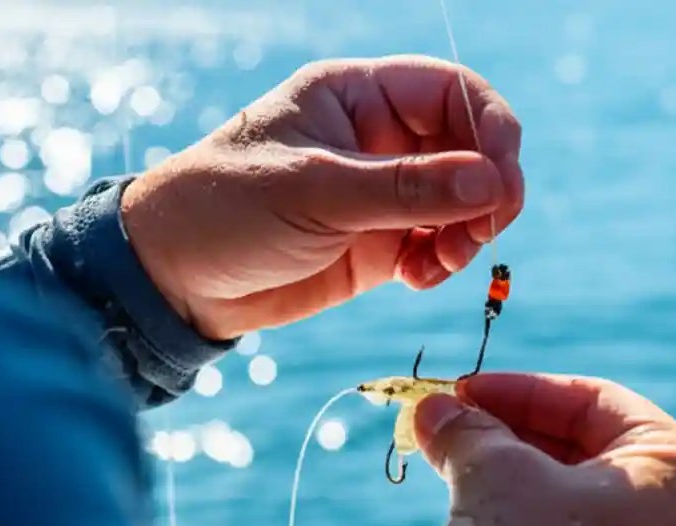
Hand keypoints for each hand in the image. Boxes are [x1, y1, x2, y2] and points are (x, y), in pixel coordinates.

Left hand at [120, 55, 523, 339]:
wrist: (173, 281)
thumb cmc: (225, 209)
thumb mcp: (316, 191)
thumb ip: (407, 189)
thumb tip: (493, 182)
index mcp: (358, 97)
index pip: (452, 93)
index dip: (490, 128)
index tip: (502, 178)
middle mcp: (379, 140)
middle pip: (470, 149)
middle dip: (486, 190)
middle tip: (482, 231)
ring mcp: (382, 194)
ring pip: (462, 203)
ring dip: (467, 234)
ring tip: (438, 263)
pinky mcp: (379, 244)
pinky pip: (438, 246)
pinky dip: (443, 263)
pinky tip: (417, 279)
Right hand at [412, 373, 675, 525]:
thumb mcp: (494, 483)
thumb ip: (467, 434)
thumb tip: (432, 411)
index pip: (592, 399)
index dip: (515, 389)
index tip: (456, 395)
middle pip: (589, 451)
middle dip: (510, 439)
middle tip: (446, 434)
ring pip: (583, 504)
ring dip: (516, 485)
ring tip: (456, 481)